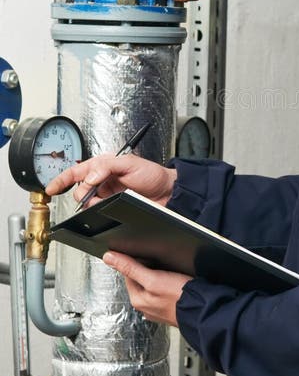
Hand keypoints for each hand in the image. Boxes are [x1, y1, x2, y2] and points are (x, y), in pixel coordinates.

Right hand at [45, 154, 176, 207]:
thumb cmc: (153, 174)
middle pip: (80, 189)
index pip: (78, 171)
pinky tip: (106, 209)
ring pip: (87, 203)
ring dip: (91, 203)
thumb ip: (108, 166)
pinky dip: (98, 212)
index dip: (62, 179)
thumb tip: (90, 175)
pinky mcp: (113, 208)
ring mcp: (108, 196)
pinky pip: (98, 212)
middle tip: (93, 195)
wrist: (169, 193)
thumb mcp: (130, 163)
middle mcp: (104, 180)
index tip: (51, 188)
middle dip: (82, 193)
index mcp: (105, 166)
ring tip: (105, 202)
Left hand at [102, 251, 191, 324]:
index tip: (149, 257)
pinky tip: (177, 283)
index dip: (137, 261)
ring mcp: (158, 309)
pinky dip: (169, 285)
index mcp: (137, 300)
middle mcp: (145, 306)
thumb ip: (131, 268)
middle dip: (148, 269)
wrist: (203, 311)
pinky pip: (165, 292)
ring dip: (159, 277)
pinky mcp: (171, 308)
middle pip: (140, 279)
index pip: (128, 274)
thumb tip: (109, 258)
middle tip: (162, 265)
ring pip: (153, 286)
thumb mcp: (153, 278)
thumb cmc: (180, 298)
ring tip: (171, 273)